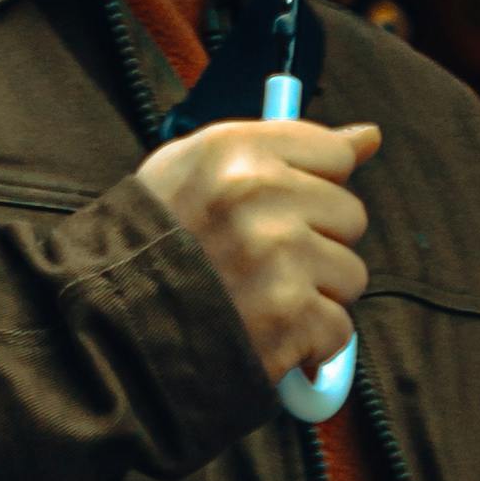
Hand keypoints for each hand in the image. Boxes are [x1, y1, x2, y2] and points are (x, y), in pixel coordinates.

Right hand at [135, 115, 379, 403]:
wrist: (109, 334)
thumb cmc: (154, 244)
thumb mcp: (198, 170)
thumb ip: (282, 146)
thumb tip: (370, 137)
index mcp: (232, 152)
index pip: (333, 153)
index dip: (313, 185)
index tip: (282, 208)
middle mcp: (257, 197)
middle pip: (349, 215)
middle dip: (316, 242)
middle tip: (261, 262)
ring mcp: (276, 259)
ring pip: (350, 274)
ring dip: (315, 295)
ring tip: (259, 301)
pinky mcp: (288, 318)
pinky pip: (338, 327)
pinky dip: (308, 343)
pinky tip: (267, 336)